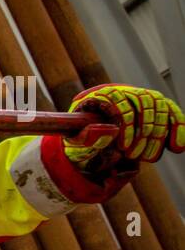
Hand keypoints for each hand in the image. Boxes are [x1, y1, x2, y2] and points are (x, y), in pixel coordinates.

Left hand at [65, 83, 183, 169]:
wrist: (90, 140)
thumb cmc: (81, 141)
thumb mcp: (75, 142)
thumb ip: (86, 138)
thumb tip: (110, 130)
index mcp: (100, 96)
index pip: (119, 101)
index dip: (125, 125)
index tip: (123, 147)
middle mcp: (123, 91)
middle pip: (142, 104)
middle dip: (142, 133)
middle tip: (134, 156)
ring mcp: (140, 97)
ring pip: (159, 107)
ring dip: (159, 134)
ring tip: (150, 158)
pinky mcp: (155, 106)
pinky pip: (170, 112)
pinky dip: (177, 127)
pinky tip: (178, 147)